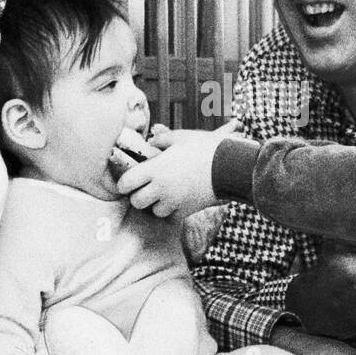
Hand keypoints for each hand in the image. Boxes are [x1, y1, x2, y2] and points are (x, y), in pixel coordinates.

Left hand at [115, 123, 237, 218]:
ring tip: (164, 194)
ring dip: (156, 204)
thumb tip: (151, 142)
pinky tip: (177, 200)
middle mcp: (161, 188)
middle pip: (136, 202)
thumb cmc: (204, 148)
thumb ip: (161, 140)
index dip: (125, 182)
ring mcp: (174, 201)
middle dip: (139, 195)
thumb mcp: (180, 137)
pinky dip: (171, 211)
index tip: (131, 179)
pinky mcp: (186, 210)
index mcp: (155, 168)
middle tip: (146, 188)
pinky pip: (171, 217)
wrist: (230, 165)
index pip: (125, 183)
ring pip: (153, 211)